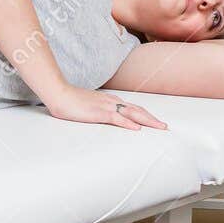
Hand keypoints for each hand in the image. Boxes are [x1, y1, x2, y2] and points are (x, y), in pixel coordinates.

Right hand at [41, 85, 165, 130]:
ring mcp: (106, 106)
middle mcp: (112, 101)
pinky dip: (128, 124)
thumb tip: (104, 116)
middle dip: (152, 118)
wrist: (58, 93)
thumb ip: (98, 109)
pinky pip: (117, 119)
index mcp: (110, 100)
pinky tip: (137, 129)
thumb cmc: (70, 100)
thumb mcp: (88, 105)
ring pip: (132, 113)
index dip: (145, 114)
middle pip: (137, 109)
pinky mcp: (98, 113)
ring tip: (159, 127)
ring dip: (147, 120)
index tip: (155, 121)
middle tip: (165, 126)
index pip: (133, 107)